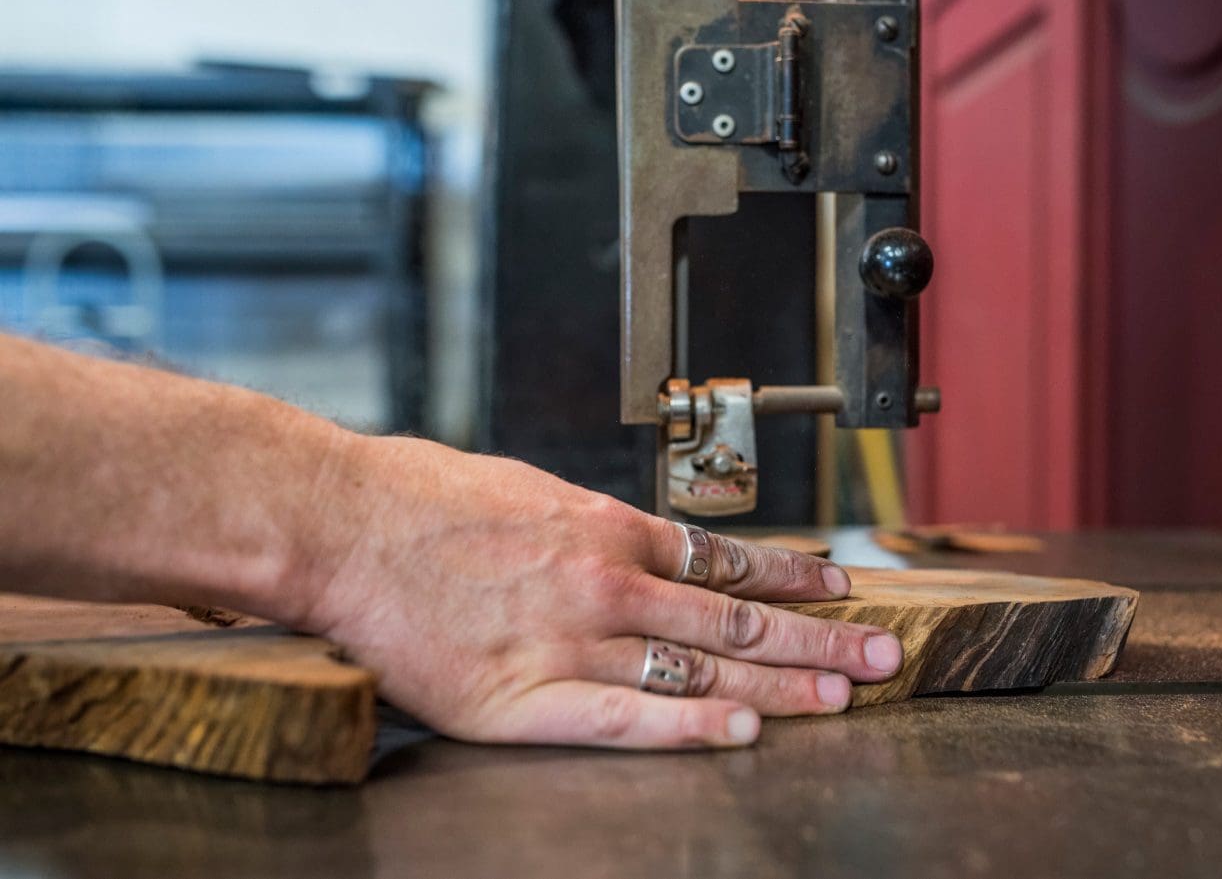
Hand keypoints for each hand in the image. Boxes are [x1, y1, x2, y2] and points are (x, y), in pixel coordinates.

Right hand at [298, 435, 903, 749]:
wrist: (339, 524)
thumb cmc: (423, 497)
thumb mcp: (530, 487)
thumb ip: (596, 526)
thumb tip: (646, 547)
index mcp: (607, 527)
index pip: (727, 561)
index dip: (793, 581)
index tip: (841, 592)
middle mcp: (605, 581)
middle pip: (733, 620)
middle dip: (817, 639)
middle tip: (881, 655)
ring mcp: (569, 641)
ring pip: (695, 671)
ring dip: (776, 688)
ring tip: (840, 699)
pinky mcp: (519, 698)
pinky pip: (623, 719)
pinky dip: (689, 729)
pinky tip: (741, 734)